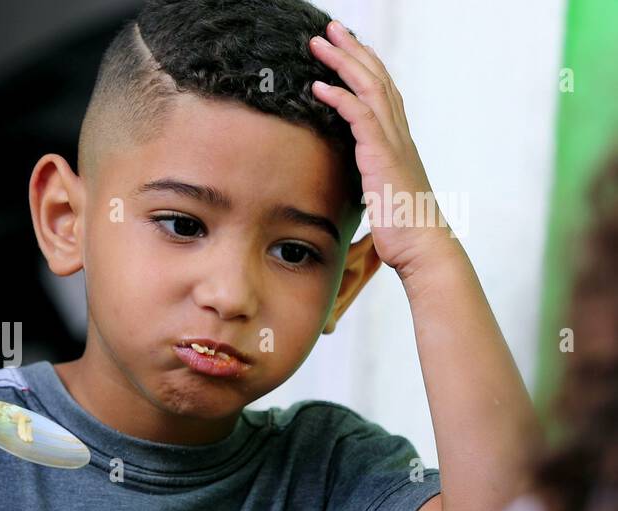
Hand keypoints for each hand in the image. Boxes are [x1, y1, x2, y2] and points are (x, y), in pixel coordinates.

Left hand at [309, 20, 450, 276]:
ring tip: (320, 43)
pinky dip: (339, 97)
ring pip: (368, 88)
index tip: (346, 48)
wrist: (423, 248)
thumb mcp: (382, 195)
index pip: (383, 91)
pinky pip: (359, 116)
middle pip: (376, 78)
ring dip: (343, 62)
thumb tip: (356, 180)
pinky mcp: (382, 156)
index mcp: (399, 141)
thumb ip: (370, 178)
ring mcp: (393, 142)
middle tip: (331, 29)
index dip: (365, 66)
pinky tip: (318, 86)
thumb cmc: (403, 230)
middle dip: (353, 50)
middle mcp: (399, 134)